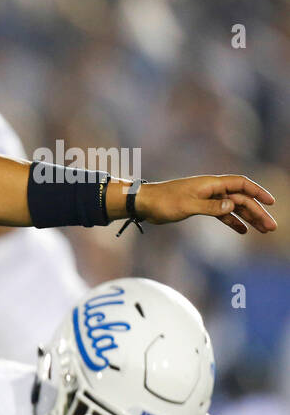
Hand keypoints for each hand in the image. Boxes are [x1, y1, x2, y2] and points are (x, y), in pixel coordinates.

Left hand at [132, 176, 275, 234]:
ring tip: (262, 230)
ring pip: (233, 208)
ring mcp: (207, 198)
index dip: (258, 192)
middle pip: (241, 199)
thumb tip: (231, 205)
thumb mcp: (187, 205)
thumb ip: (210, 207)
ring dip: (248, 218)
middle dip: (257, 212)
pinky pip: (222, 214)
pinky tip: (243, 231)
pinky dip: (232, 222)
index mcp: (211, 184)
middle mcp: (212, 189)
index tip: (271, 203)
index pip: (241, 184)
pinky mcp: (200, 207)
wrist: (143, 203)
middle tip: (271, 227)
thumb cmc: (162, 202)